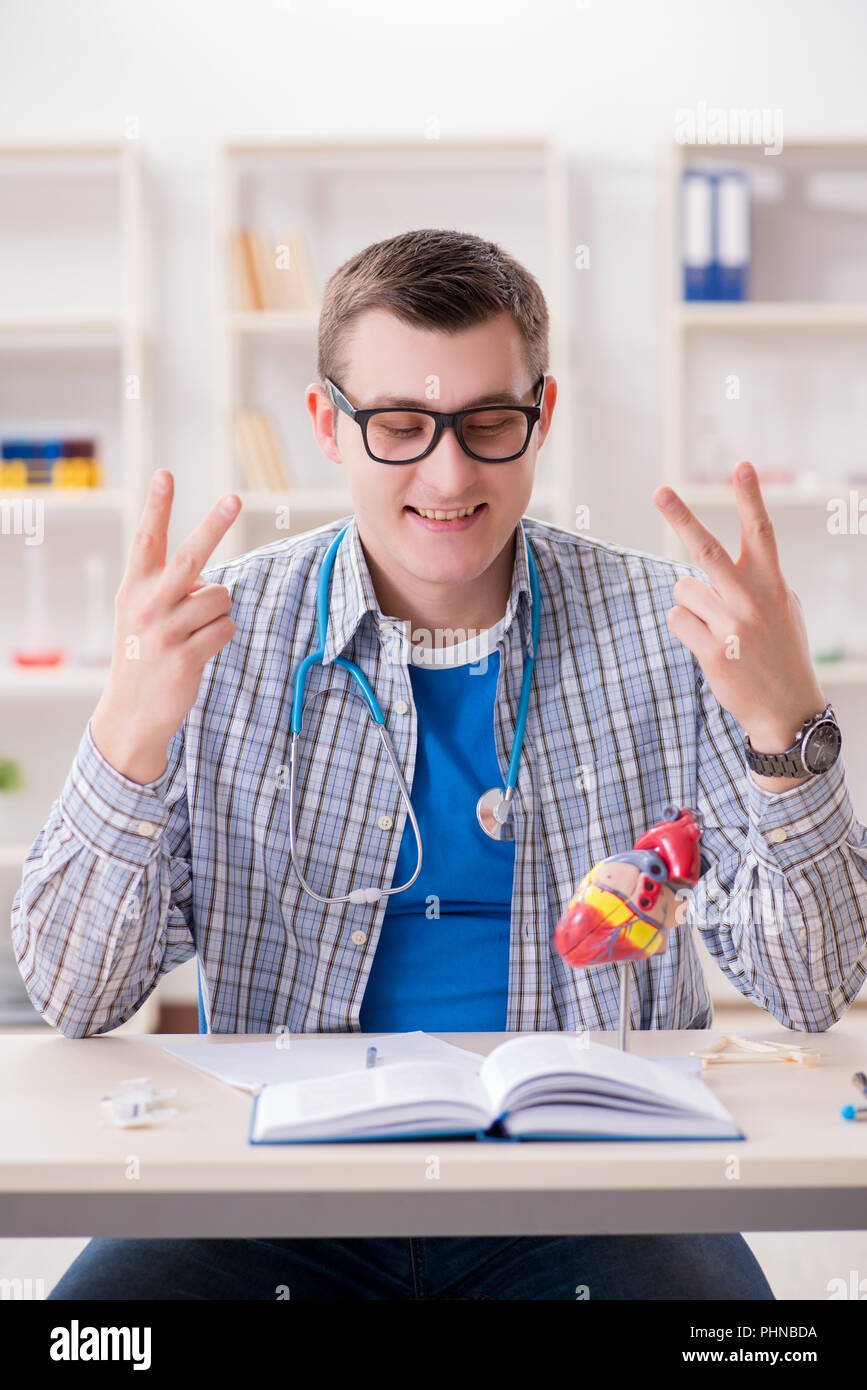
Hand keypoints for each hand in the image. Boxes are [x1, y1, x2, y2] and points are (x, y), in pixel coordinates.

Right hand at [90, 470, 241, 782]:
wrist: (131, 712)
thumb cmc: (143, 654)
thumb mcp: (140, 615)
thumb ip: (167, 590)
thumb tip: (209, 582)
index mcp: (133, 589)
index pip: (147, 539)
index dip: (157, 506)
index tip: (165, 474)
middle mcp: (147, 605)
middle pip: (191, 556)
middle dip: (215, 524)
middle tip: (235, 498)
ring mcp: (165, 631)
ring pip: (220, 598)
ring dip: (219, 612)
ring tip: (196, 631)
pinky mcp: (186, 656)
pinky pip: (226, 628)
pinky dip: (222, 635)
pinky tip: (201, 650)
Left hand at [652, 461, 825, 759]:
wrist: (787, 708)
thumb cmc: (781, 652)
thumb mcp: (783, 609)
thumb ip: (757, 582)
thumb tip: (721, 568)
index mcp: (773, 583)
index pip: (760, 532)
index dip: (750, 497)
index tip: (741, 466)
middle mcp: (752, 599)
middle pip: (707, 550)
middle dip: (681, 518)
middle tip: (659, 491)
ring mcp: (732, 625)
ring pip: (683, 590)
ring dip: (691, 605)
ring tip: (717, 629)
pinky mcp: (713, 650)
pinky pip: (676, 620)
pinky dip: (684, 628)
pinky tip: (708, 645)